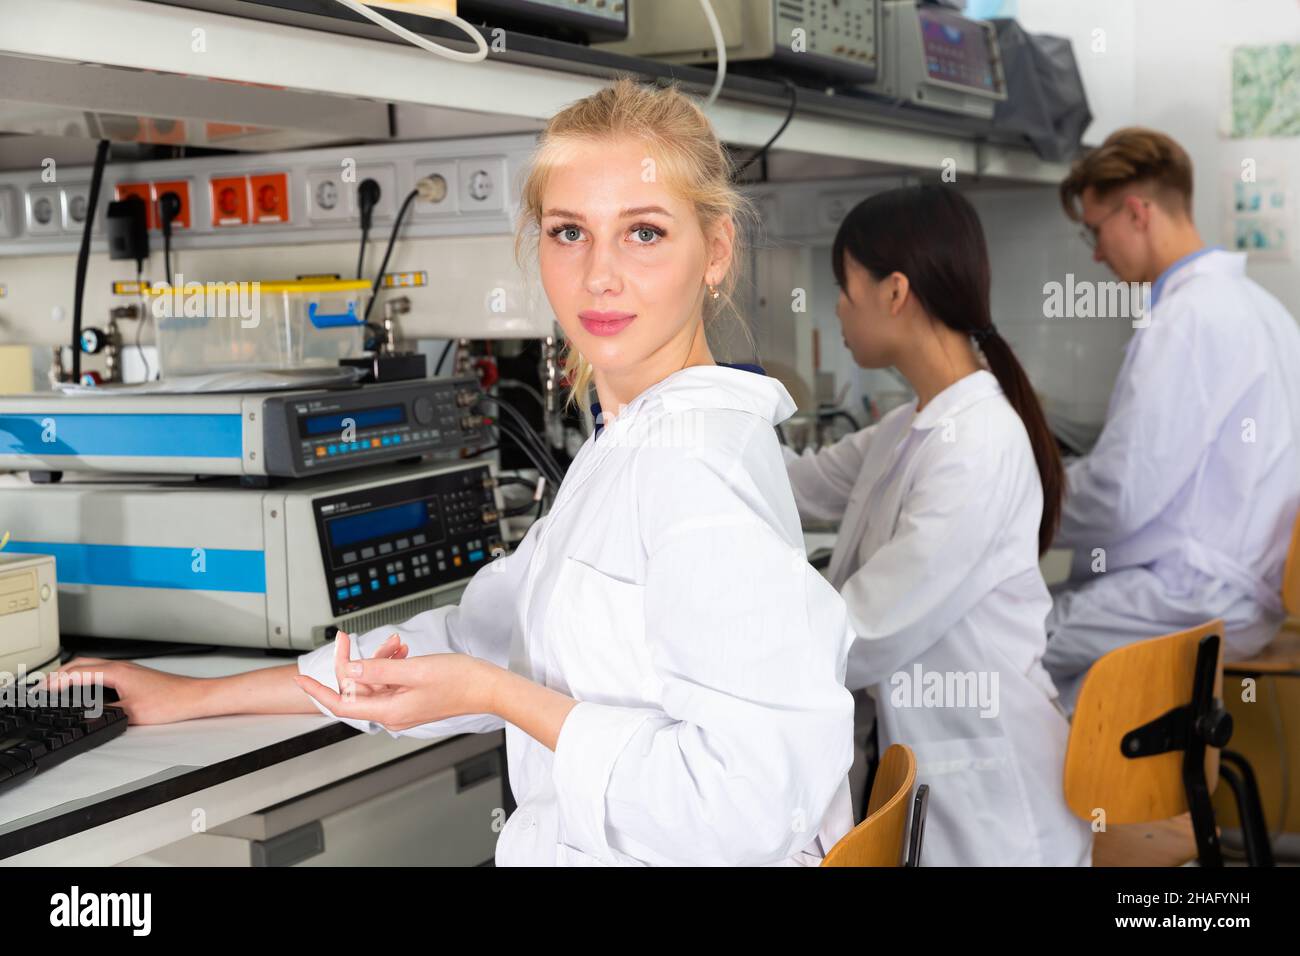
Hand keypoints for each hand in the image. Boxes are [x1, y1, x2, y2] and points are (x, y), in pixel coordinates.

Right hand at [42, 658, 201, 724]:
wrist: (192, 697)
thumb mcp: (131, 714)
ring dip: (73, 672)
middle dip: (60, 673)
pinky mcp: (133, 675)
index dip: (57, 681)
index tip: (43, 688)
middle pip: (82, 663)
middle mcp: (121, 666)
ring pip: (93, 665)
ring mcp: (127, 669)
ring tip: (59, 684)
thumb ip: (105, 714)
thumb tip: (85, 717)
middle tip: (45, 686)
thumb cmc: (170, 702)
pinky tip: (86, 685)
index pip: (78, 672)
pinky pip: (103, 670)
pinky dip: (87, 675)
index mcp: (117, 672)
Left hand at [293, 652, 498, 731]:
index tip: (300, 678)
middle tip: (348, 638)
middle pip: (357, 688)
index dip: (318, 691)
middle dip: (356, 661)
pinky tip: (401, 652)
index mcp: (388, 711)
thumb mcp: (414, 669)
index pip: (341, 704)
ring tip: (394, 644)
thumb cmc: (459, 680)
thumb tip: (348, 670)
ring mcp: (403, 708)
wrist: (488, 687)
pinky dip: (391, 665)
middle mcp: (392, 714)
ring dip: (378, 660)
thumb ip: (378, 670)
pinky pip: (390, 682)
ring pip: (375, 682)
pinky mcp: (412, 700)